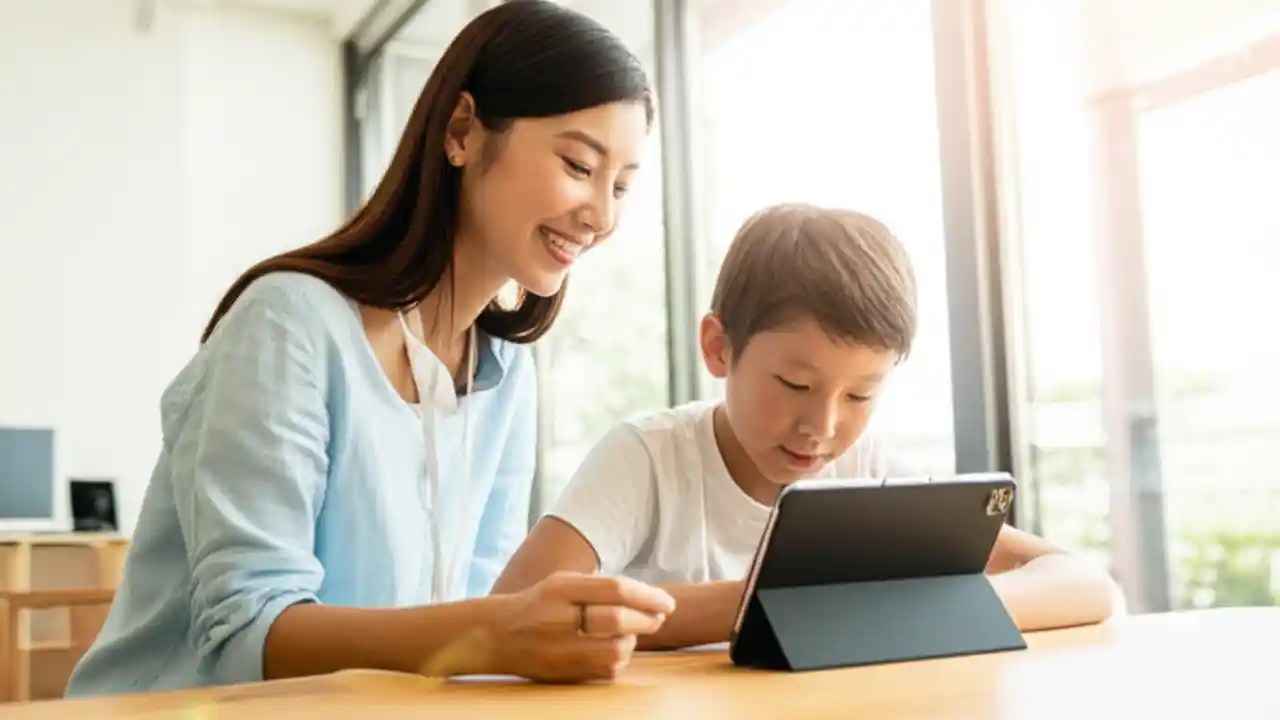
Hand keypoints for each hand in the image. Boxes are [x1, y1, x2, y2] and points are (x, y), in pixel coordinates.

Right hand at [484, 572, 675, 681]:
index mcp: (561, 588)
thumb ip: (600, 586)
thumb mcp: (563, 582)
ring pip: (616, 649)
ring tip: (632, 632)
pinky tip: (616, 648)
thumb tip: (648, 597)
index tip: (667, 602)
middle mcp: (559, 618)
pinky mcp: (564, 673)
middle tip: (659, 617)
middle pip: (618, 619)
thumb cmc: (540, 604)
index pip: (615, 588)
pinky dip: (620, 659)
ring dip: (633, 640)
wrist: (497, 635)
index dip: (648, 595)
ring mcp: (561, 649)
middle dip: (648, 619)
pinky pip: (607, 670)